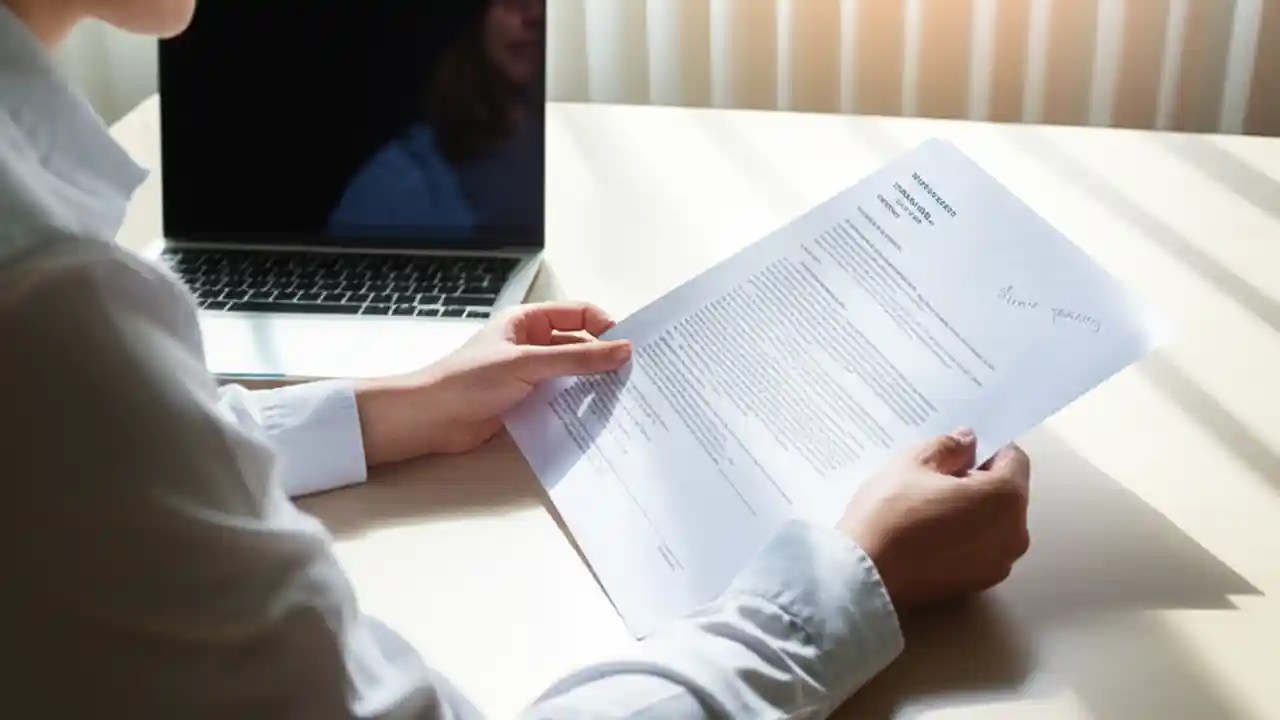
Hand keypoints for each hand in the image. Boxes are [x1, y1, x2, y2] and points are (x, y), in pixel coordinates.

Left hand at [355, 302, 631, 464]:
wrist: (430, 419)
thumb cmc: (467, 381)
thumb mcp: (527, 364)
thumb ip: (576, 358)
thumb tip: (622, 350)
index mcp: (528, 321)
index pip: (580, 314)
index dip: (606, 326)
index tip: (630, 347)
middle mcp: (532, 344)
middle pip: (581, 345)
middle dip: (604, 359)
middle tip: (633, 377)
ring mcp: (530, 374)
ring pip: (573, 375)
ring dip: (593, 386)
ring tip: (621, 399)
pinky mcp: (527, 401)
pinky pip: (561, 400)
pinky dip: (578, 407)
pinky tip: (596, 418)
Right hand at [837, 429, 1030, 611]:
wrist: (865, 576)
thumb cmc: (890, 513)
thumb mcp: (914, 463)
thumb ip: (949, 446)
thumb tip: (968, 441)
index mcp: (1005, 497)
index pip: (1013, 459)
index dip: (986, 448)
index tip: (956, 452)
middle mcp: (1014, 533)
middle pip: (1007, 493)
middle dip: (980, 480)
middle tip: (936, 480)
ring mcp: (999, 563)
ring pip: (995, 522)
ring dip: (973, 510)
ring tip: (930, 509)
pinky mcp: (980, 584)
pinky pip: (981, 547)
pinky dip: (965, 537)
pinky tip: (930, 534)